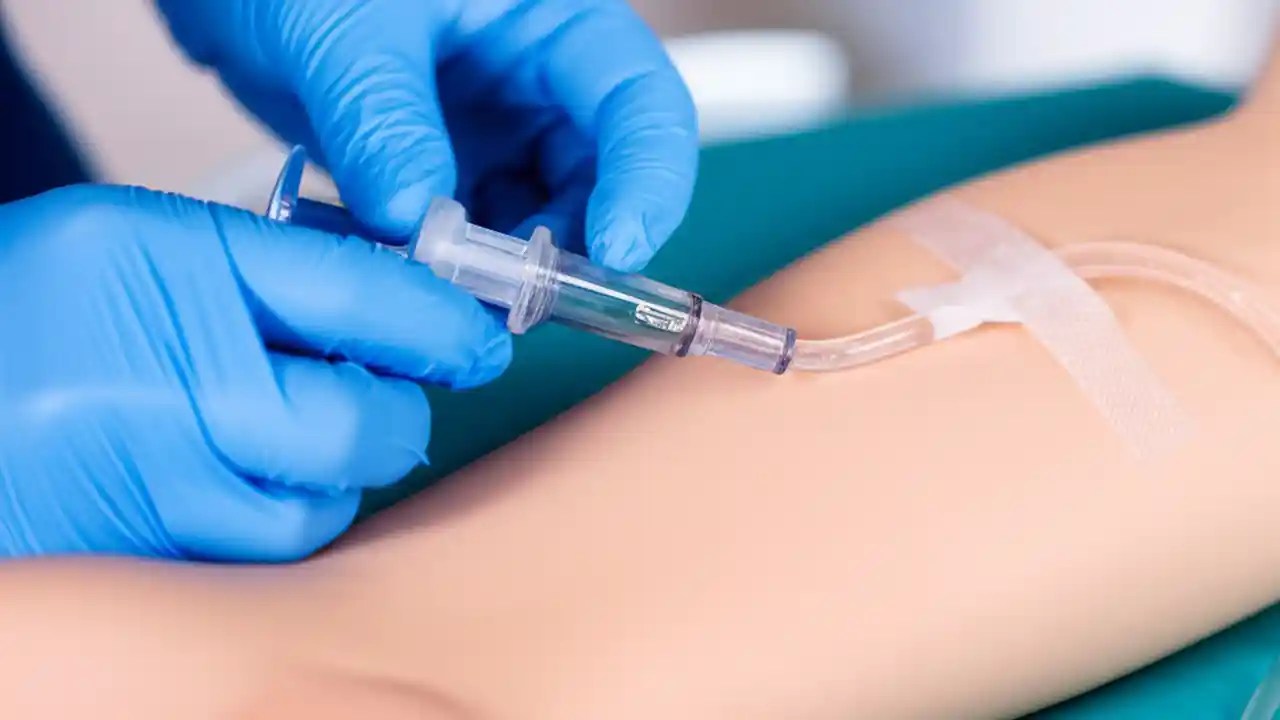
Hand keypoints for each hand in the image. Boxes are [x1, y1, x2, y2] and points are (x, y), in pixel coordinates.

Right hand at [0, 185, 509, 560]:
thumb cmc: (21, 315)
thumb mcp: (126, 250)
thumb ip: (258, 275)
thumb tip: (400, 319)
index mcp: (146, 261)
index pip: (351, 291)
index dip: (438, 322)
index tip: (474, 342)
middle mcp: (144, 378)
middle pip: (356, 423)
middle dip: (393, 416)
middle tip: (382, 400)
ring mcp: (136, 482)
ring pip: (318, 509)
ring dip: (331, 478)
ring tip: (279, 441)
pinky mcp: (133, 557)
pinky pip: (259, 556)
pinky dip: (272, 521)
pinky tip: (237, 484)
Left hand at [157, 0, 699, 271]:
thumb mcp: (339, 25)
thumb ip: (384, 120)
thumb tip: (419, 219)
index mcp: (551, 18)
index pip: (640, 101)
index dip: (648, 178)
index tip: (615, 248)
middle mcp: (536, 78)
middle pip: (601, 176)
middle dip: (570, 243)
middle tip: (518, 294)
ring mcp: (491, 127)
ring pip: (538, 217)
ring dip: (508, 267)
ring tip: (454, 288)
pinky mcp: (442, 168)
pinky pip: (472, 233)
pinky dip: (453, 267)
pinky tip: (417, 277)